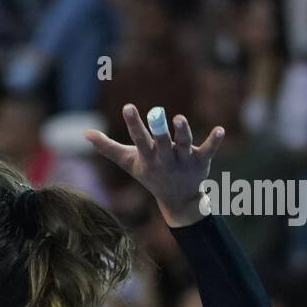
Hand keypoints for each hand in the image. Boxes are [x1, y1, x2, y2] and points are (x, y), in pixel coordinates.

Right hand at [86, 106, 225, 226]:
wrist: (177, 199)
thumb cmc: (150, 175)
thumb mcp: (128, 162)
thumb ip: (107, 147)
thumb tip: (85, 133)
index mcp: (147, 157)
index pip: (139, 139)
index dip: (134, 123)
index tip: (128, 106)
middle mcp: (165, 159)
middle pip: (161, 143)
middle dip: (158, 130)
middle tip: (156, 112)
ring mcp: (183, 160)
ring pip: (184, 144)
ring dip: (182, 133)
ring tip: (179, 119)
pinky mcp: (201, 160)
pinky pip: (208, 150)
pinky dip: (214, 141)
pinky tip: (220, 130)